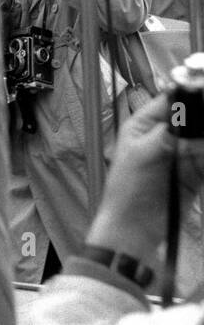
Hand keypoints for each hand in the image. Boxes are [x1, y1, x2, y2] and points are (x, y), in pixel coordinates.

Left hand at [89, 92, 203, 265]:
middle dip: (202, 120)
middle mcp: (165, 135)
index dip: (191, 96)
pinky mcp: (195, 172)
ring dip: (202, 144)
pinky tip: (202, 163)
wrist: (135, 227)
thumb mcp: (145, 154)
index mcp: (145, 124)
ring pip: (203, 138)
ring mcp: (182, 154)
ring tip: (197, 155)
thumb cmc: (128, 190)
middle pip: (194, 119)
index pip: (172, 100)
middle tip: (197, 141)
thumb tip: (188, 113)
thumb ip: (169, 133)